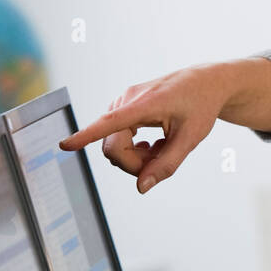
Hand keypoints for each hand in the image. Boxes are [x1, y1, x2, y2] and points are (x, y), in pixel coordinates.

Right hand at [58, 64, 226, 193]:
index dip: (85, 136)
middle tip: (161, 160)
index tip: (64, 145)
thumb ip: (167, 165)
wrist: (206, 82)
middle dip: (134, 163)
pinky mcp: (124, 107)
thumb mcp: (191, 139)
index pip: (109, 123)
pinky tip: (156, 143)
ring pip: (115, 144)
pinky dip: (135, 147)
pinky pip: (119, 136)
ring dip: (137, 156)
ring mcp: (124, 102)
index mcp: (144, 104)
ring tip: (162, 148)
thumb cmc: (201, 106)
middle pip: (113, 147)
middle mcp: (127, 100)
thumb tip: (141, 188)